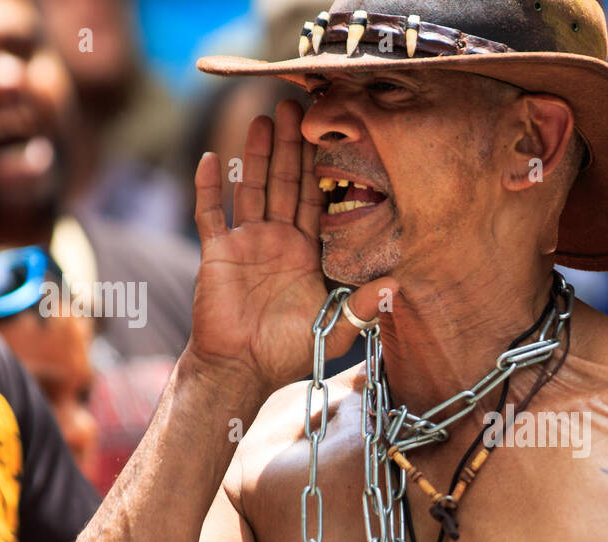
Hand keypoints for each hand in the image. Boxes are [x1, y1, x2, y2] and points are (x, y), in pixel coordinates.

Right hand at [191, 99, 394, 392]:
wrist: (241, 369)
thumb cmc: (288, 352)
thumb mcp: (334, 329)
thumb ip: (363, 307)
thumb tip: (398, 287)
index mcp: (307, 252)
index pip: (317, 200)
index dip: (322, 168)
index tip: (331, 134)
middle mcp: (277, 240)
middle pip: (285, 184)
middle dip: (291, 146)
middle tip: (295, 106)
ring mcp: (245, 243)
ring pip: (251, 188)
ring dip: (256, 154)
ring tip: (262, 118)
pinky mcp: (216, 252)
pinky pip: (211, 213)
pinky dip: (209, 187)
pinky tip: (213, 158)